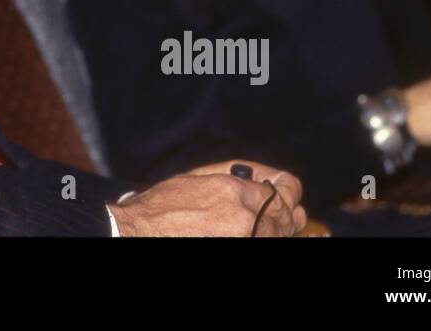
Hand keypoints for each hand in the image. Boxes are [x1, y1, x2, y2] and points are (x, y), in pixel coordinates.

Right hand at [107, 160, 306, 236]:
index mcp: (238, 194)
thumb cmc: (160, 208)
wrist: (140, 236)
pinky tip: (244, 230)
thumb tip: (259, 179)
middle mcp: (249, 222)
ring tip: (254, 222)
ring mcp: (246, 242)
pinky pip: (263, 243)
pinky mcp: (241, 251)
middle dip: (283, 210)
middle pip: (290, 217)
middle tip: (272, 207)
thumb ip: (234, 178)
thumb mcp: (197, 179)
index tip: (280, 187)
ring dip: (273, 228)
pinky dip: (260, 237)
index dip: (285, 186)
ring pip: (281, 235)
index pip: (287, 189)